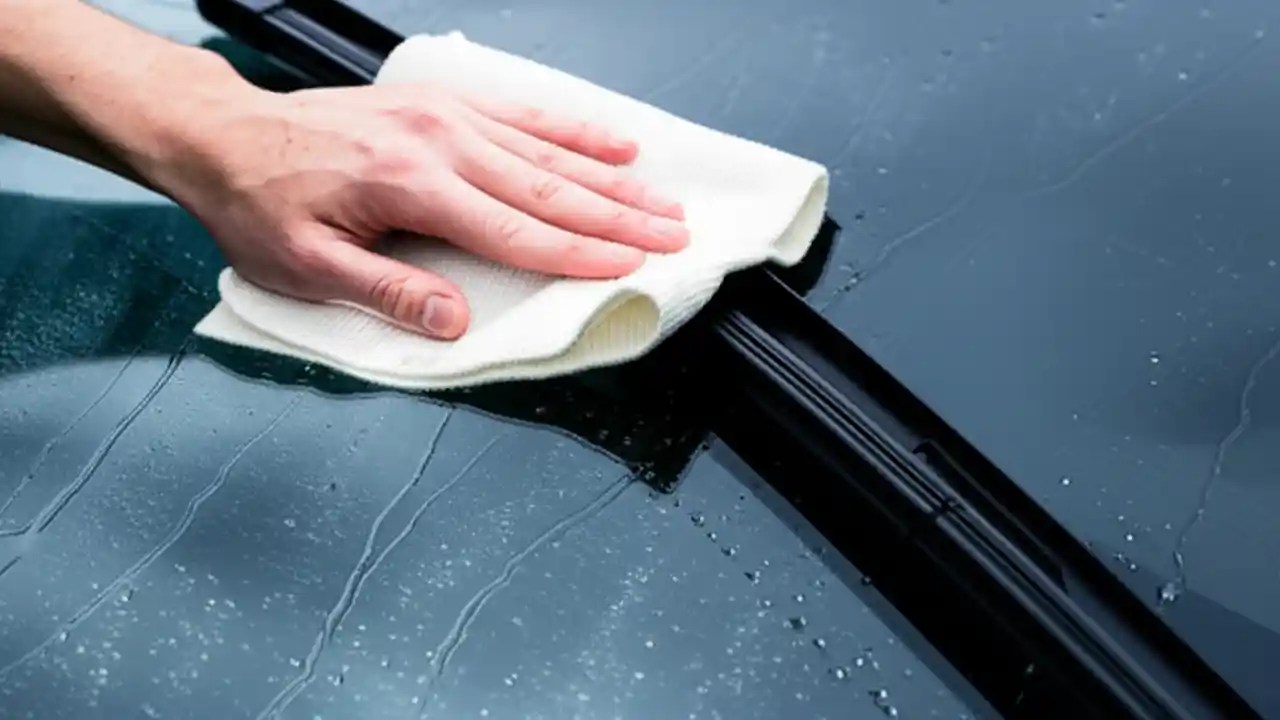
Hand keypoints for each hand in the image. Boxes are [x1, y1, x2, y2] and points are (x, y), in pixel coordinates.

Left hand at [162, 82, 688, 339]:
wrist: (225, 134)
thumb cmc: (260, 205)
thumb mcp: (306, 266)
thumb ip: (388, 293)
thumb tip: (457, 321)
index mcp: (410, 185)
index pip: (517, 230)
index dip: (580, 253)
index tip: (633, 265)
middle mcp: (438, 142)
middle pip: (549, 188)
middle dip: (620, 217)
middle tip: (677, 234)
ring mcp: (443, 116)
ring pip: (547, 152)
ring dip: (611, 179)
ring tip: (663, 199)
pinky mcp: (440, 105)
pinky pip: (521, 116)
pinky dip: (572, 130)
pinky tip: (613, 144)